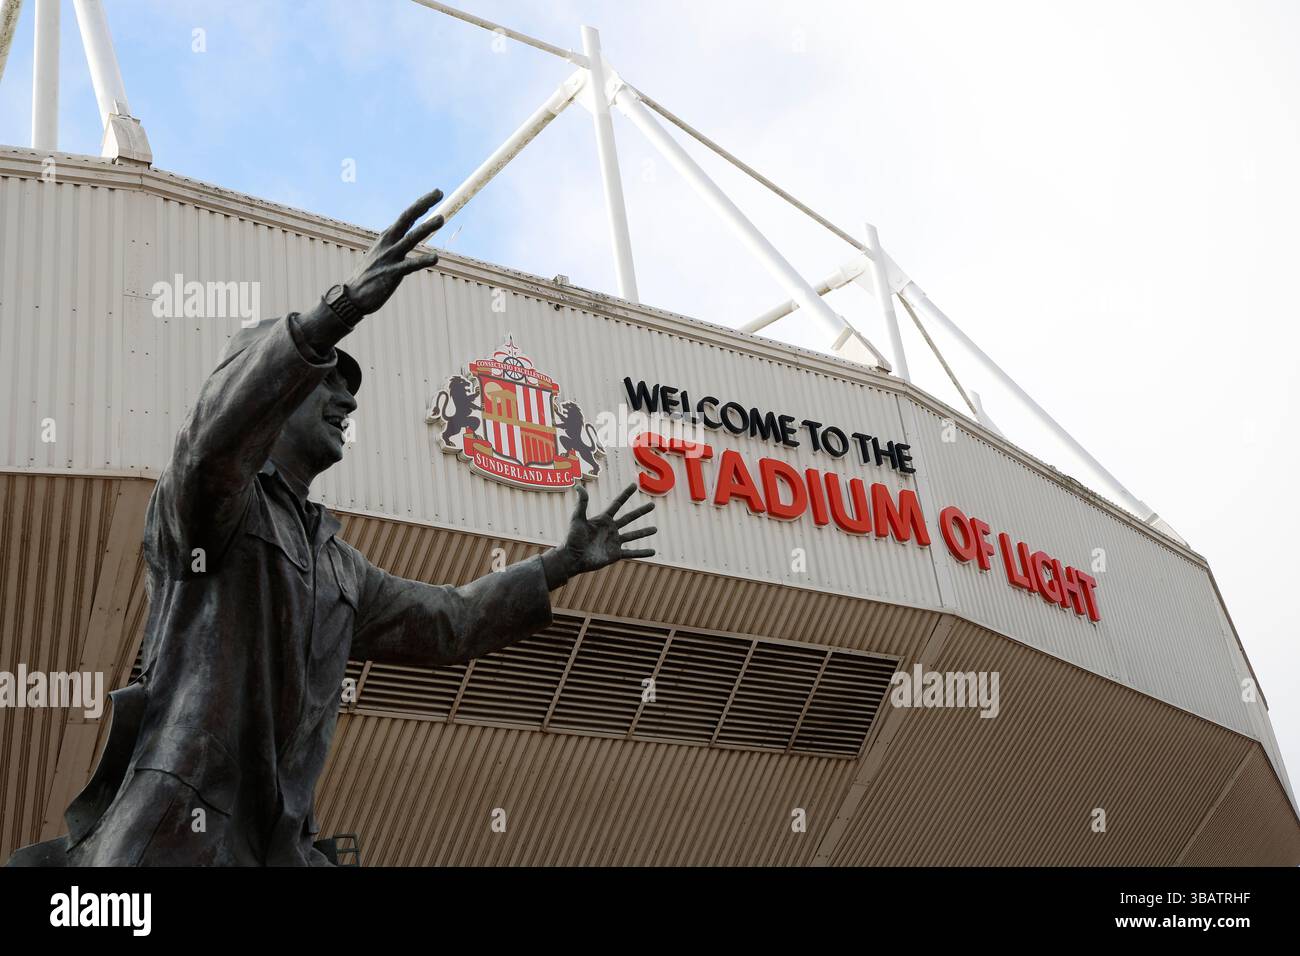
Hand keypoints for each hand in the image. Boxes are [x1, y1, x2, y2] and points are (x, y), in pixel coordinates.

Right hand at [345, 189, 445, 315]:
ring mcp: (389, 257)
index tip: (437, 193)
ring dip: (425, 228)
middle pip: (407, 218)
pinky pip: (409, 265)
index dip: (422, 204)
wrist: (352, 296)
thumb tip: (407, 232)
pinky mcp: (391, 274)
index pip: (407, 216)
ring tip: (441, 219)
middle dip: (423, 205)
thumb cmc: (370, 275)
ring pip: (410, 239)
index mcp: (387, 237)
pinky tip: (435, 257)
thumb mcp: (382, 253)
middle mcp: (388, 243)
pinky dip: (422, 260)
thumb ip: (396, 242)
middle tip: (439, 192)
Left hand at [543, 483, 656, 588]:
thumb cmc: (572, 538)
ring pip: (633, 535)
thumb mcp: (577, 518)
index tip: (634, 486)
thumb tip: (578, 486)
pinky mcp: (615, 554)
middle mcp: (611, 529)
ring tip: (655, 529)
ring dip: (644, 532)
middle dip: (641, 512)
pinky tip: (653, 551)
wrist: (572, 558)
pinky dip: (642, 552)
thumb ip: (581, 503)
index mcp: (603, 519)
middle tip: (652, 505)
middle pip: (629, 518)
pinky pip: (632, 552)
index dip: (626, 494)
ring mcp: (614, 542)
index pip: (617, 504)